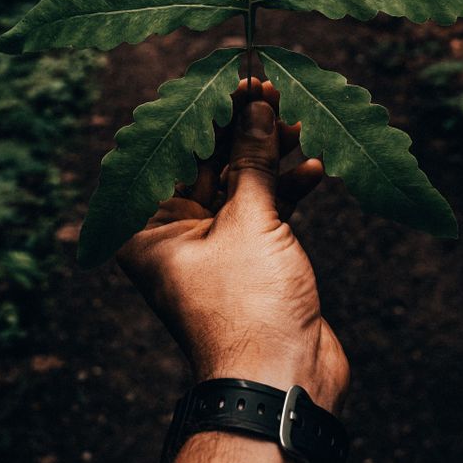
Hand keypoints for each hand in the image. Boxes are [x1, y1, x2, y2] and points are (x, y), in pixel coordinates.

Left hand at [117, 79, 349, 413]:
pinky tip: (314, 167)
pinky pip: (264, 210)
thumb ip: (253, 157)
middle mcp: (173, 234)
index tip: (241, 78)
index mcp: (148, 226)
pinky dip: (287, 190)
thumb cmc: (249, 307)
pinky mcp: (250, 259)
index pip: (177, 151)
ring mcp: (213, 247)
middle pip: (208, 164)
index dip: (209, 113)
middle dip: (244, 129)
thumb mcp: (250, 219)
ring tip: (301, 122)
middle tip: (275, 89)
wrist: (282, 384)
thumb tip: (256, 102)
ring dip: (271, 155)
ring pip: (240, 184)